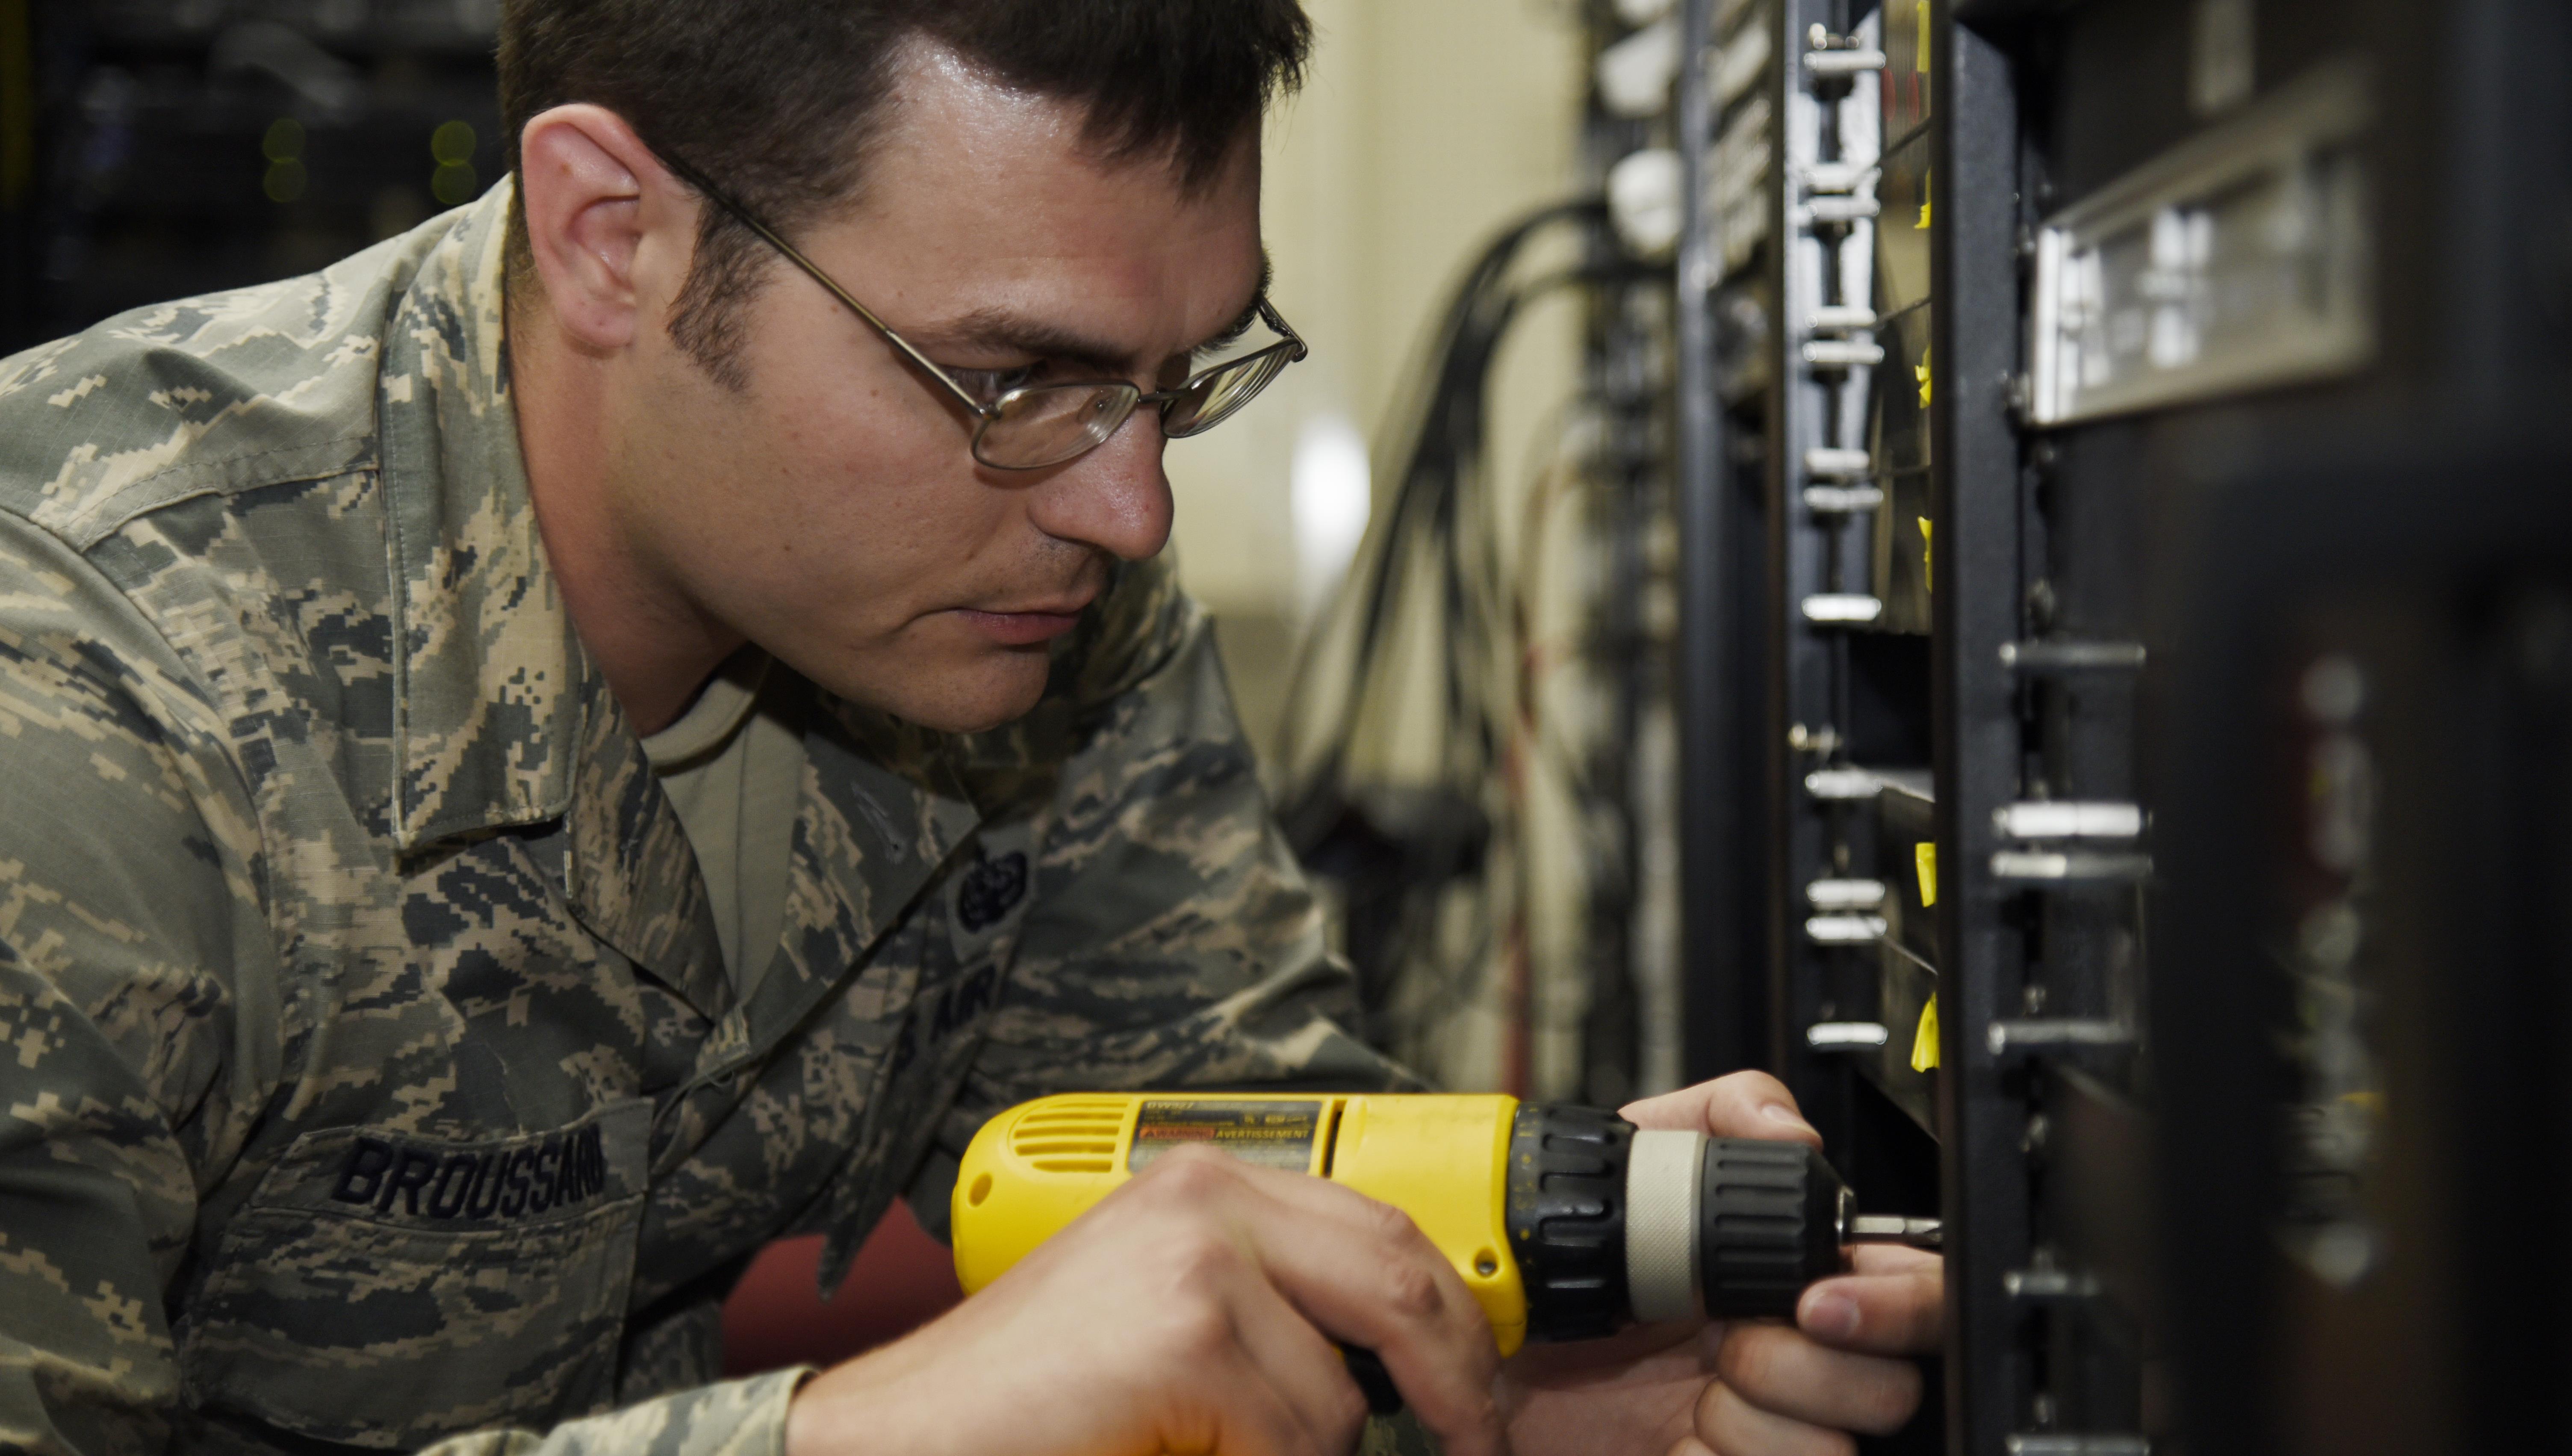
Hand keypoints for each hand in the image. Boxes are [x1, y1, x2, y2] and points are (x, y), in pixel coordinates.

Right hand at [784, 1145, 1505, 1455]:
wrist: (904, 1437)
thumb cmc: (1030, 1399)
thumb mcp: (1166, 1318)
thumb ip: (1272, 1309)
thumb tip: (1402, 1367)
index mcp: (1206, 1184)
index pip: (1382, 1229)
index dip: (1450, 1312)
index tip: (1476, 1384)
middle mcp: (1208, 1199)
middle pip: (1401, 1281)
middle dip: (1460, 1381)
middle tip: (1478, 1445)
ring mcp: (1199, 1260)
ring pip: (1344, 1394)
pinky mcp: (1187, 1334)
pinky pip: (1295, 1438)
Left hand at [1499, 1074, 1941, 1455]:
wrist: (1486, 1338)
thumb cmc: (1573, 1265)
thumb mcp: (1634, 1165)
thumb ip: (1715, 1118)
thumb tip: (1792, 1131)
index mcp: (1788, 1288)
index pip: (1907, 1296)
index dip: (1898, 1300)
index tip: (1824, 1297)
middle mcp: (1788, 1365)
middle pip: (1893, 1382)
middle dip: (1827, 1363)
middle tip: (1743, 1339)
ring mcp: (1759, 1432)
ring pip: (1836, 1446)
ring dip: (1768, 1412)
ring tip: (1703, 1382)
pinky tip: (1683, 1435)